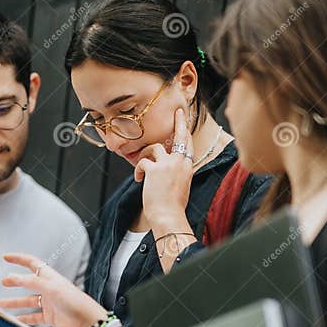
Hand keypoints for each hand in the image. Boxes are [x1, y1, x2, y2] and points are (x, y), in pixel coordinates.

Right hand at [0, 253, 107, 326]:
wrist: (87, 321)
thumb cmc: (74, 301)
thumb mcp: (51, 288)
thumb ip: (31, 282)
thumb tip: (12, 277)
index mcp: (50, 277)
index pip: (32, 263)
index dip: (19, 259)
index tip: (6, 257)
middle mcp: (49, 288)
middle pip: (28, 283)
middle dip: (15, 282)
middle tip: (3, 282)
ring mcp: (49, 303)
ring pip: (28, 301)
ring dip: (14, 303)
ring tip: (1, 304)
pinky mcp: (50, 316)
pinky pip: (33, 316)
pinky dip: (24, 318)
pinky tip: (15, 320)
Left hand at [134, 107, 193, 228]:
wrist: (168, 216)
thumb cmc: (173, 207)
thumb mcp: (182, 187)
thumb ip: (177, 174)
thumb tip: (167, 169)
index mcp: (188, 167)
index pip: (188, 144)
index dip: (185, 131)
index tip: (184, 120)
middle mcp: (180, 162)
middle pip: (181, 136)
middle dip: (180, 121)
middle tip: (178, 111)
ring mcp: (168, 164)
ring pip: (154, 147)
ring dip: (145, 155)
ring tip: (142, 168)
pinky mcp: (154, 169)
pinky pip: (142, 161)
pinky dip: (138, 170)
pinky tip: (138, 179)